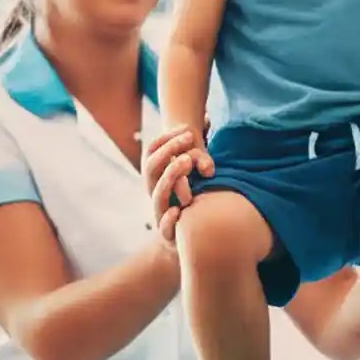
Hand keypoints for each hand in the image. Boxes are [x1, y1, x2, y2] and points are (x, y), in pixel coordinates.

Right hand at [142, 124, 210, 243]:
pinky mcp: (169, 234)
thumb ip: (199, 147)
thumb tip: (208, 117)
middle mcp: (154, 193)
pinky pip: (164, 227)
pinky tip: (179, 211)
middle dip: (169, 151)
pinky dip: (170, 219)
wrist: (187, 243)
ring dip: (171, 176)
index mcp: (157, 177)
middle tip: (189, 138)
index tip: (186, 128)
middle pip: (151, 168)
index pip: (152, 151)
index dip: (166, 138)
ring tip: (188, 162)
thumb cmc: (193, 201)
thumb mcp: (194, 174)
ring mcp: (160, 213)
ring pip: (157, 194)